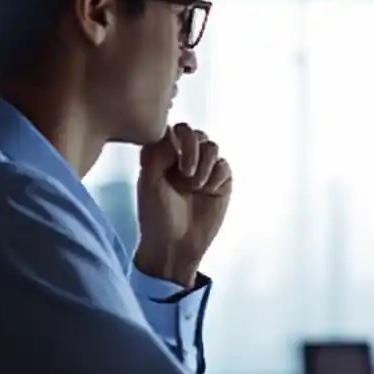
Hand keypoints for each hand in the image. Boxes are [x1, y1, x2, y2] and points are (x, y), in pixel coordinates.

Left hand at [135, 123, 232, 287]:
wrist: (176, 243)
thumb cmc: (156, 214)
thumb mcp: (148, 181)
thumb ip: (157, 152)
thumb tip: (173, 134)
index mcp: (163, 156)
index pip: (175, 130)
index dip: (179, 137)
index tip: (175, 157)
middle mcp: (184, 160)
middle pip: (196, 133)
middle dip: (193, 149)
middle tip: (186, 173)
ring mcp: (204, 170)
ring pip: (213, 147)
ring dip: (205, 164)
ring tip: (195, 186)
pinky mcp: (221, 183)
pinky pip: (225, 166)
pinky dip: (217, 176)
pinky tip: (207, 191)